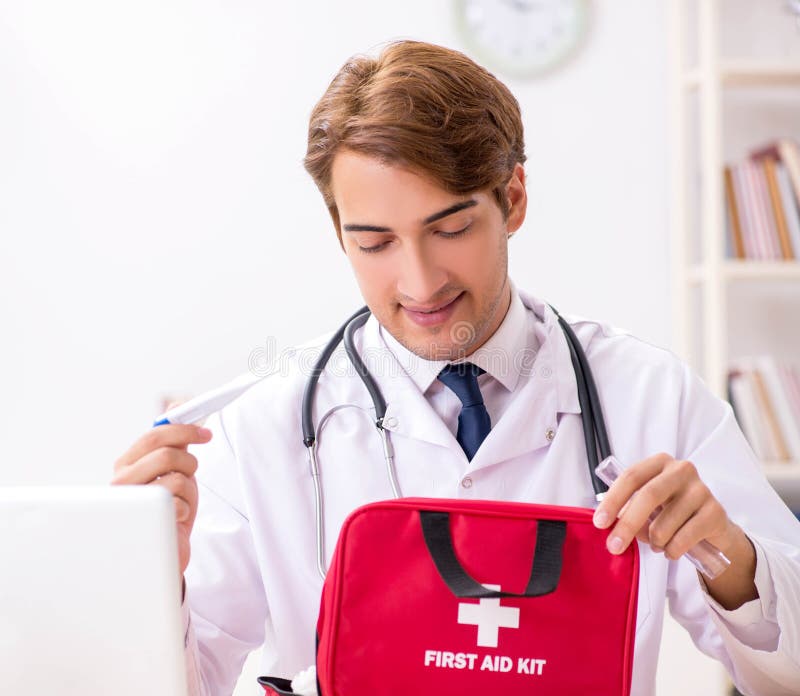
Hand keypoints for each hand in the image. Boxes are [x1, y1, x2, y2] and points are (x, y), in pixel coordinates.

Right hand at [112, 423, 211, 575]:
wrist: (163, 550)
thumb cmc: (167, 509)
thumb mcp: (172, 470)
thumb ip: (173, 442)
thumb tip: (174, 409)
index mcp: (126, 464)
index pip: (154, 435)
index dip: (185, 430)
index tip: (206, 434)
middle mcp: (121, 481)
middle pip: (167, 453)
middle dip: (189, 463)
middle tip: (190, 475)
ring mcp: (130, 503)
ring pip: (177, 478)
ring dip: (188, 491)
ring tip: (179, 502)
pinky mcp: (142, 523)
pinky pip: (179, 504)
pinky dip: (185, 510)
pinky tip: (174, 520)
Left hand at [593, 453, 757, 609]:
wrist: (711, 524)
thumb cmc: (671, 510)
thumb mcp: (648, 504)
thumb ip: (629, 508)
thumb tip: (610, 526)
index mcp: (659, 462)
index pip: (631, 477)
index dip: (612, 500)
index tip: (599, 523)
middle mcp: (681, 470)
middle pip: (648, 496)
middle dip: (627, 524)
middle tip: (614, 546)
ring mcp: (701, 490)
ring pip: (664, 524)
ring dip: (654, 542)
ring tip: (657, 544)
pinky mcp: (715, 512)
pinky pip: (683, 539)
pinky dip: (671, 551)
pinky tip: (671, 551)